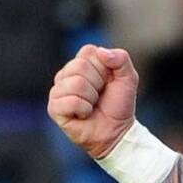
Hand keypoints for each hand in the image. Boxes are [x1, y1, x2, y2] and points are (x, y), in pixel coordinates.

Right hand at [48, 44, 137, 158]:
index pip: (88, 51)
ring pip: (76, 83)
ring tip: (92, 105)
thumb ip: (121, 59)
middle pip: (79, 66)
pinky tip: (83, 115)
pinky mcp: (54, 108)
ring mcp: (57, 91)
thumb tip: (102, 52)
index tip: (107, 81)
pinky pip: (70, 101)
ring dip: (91, 98)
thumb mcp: (128, 78)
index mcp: (82, 62)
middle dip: (97, 84)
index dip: (103, 68)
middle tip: (99, 96)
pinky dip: (83, 110)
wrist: (117, 131)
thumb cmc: (119, 104)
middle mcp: (66, 74)